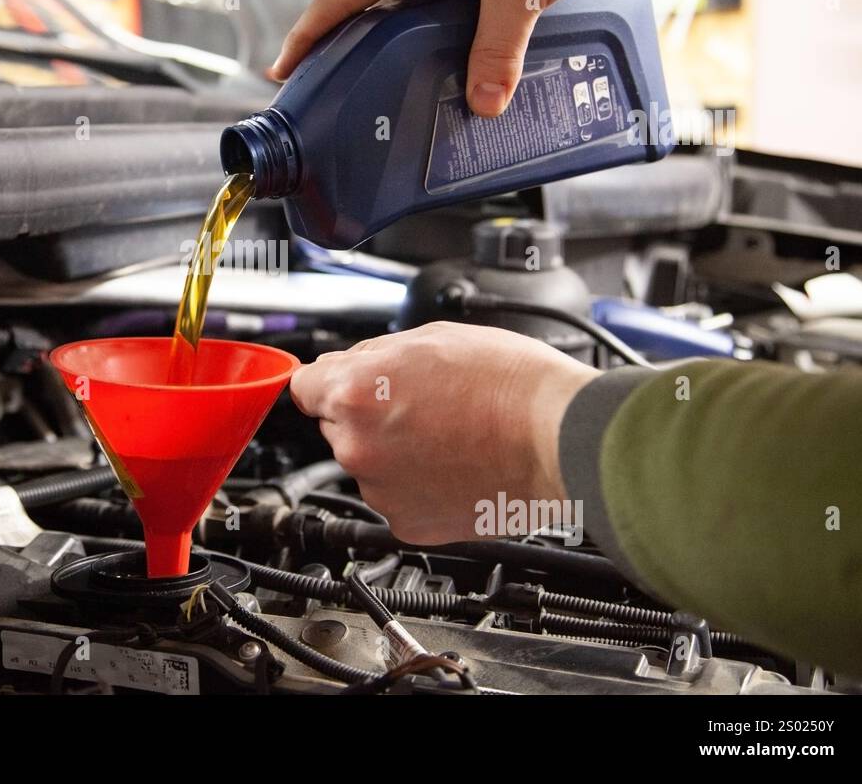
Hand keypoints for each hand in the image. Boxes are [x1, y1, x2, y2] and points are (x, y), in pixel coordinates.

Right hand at [270, 0, 627, 116]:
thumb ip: (498, 49)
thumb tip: (483, 102)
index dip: (307, 36)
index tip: (282, 70)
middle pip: (366, 3)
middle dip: (345, 44)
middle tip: (331, 88)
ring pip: (408, 2)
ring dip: (396, 39)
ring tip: (387, 82)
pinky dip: (435, 27)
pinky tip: (451, 55)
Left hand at [290, 322, 599, 543]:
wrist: (556, 437)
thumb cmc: (508, 384)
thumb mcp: (431, 337)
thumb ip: (372, 355)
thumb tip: (345, 364)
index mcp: (355, 393)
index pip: (304, 387)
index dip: (330, 382)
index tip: (341, 387)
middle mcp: (357, 445)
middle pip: (339, 426)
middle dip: (370, 416)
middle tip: (423, 406)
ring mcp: (381, 489)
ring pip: (370, 463)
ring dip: (395, 452)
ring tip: (448, 435)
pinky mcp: (408, 523)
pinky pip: (398, 497)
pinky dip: (418, 486)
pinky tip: (454, 464)